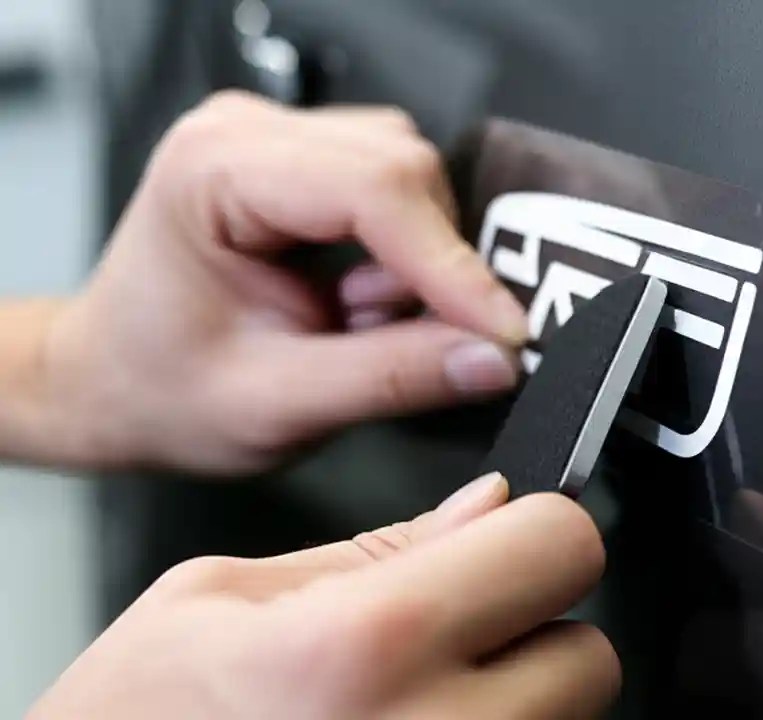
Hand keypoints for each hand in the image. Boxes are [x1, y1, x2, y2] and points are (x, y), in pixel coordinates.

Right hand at [28, 474, 619, 719]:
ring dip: (519, 701)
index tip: (509, 540)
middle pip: (590, 653)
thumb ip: (380, 548)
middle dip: (533, 631)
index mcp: (366, 645)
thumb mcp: (222, 596)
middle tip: (448, 638)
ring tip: (413, 704)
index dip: (538, 531)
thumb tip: (488, 505)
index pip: (560, 546)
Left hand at [39, 90, 528, 472]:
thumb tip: (494, 359)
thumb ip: (392, 379)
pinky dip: (405, 258)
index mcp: (214, 172)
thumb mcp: (277, 406)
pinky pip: (401, 192)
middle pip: (405, 170)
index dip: (452, 266)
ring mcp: (279, 141)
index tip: (505, 333)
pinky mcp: (309, 164)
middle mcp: (246, 134)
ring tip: (355, 324)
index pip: (374, 190)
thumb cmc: (162, 390)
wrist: (112, 382)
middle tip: (402, 344)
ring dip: (416, 265)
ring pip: (413, 178)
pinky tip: (356, 302)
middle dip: (432, 269)